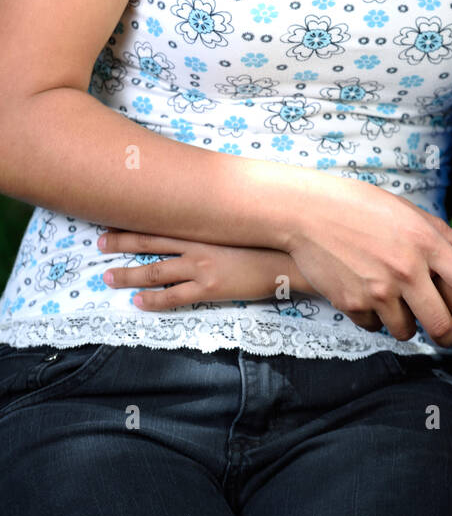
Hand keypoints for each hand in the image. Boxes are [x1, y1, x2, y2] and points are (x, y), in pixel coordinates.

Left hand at [97, 230, 298, 309]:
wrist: (287, 258)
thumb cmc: (265, 239)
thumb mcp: (238, 222)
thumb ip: (218, 219)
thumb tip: (204, 212)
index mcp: (203, 226)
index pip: (160, 221)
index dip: (136, 221)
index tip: (116, 219)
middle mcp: (196, 244)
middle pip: (149, 242)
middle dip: (121, 243)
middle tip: (99, 244)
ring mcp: (201, 267)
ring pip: (155, 271)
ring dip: (129, 275)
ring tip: (109, 278)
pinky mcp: (209, 289)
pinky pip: (172, 297)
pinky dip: (152, 300)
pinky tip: (138, 302)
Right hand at [287, 174, 451, 345]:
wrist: (308, 212)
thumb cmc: (360, 205)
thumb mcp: (404, 210)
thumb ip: (438, 232)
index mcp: (426, 243)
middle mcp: (407, 270)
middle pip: (441, 324)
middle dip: (447, 335)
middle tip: (445, 333)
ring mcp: (379, 291)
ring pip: (405, 331)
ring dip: (404, 324)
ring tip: (392, 300)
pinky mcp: (353, 304)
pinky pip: (373, 326)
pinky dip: (373, 318)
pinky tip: (364, 293)